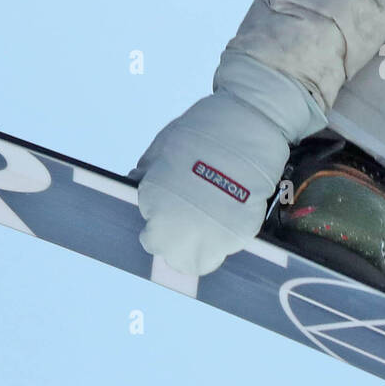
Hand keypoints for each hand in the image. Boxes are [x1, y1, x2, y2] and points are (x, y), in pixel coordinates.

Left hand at [134, 90, 289, 276]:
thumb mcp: (163, 146)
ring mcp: (212, 232)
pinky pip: (226, 249)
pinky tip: (223, 217)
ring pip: (198, 262)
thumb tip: (135, 184)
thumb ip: (148, 172)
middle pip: (171, 255)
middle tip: (183, 221)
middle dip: (174, 242)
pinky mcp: (240, 232)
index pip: (149, 237)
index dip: (155, 225)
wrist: (249, 123)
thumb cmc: (201, 129)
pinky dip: (223, 240)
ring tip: (204, 225)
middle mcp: (180, 225)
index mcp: (157, 202)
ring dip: (197, 248)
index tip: (163, 214)